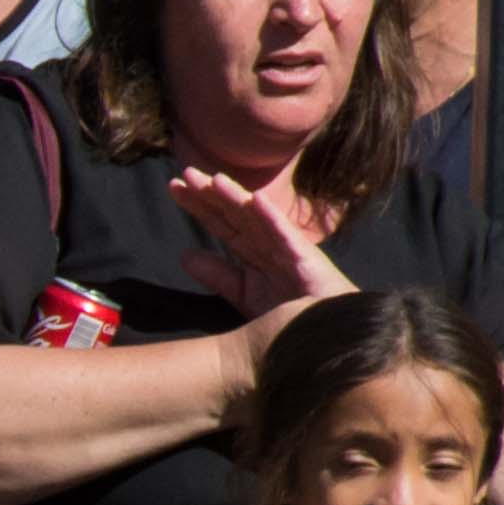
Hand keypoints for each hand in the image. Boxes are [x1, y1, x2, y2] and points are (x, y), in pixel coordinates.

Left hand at [171, 170, 354, 305]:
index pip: (222, 221)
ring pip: (258, 218)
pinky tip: (257, 201)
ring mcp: (289, 248)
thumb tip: (184, 255)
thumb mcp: (243, 294)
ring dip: (237, 197)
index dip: (199, 204)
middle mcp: (269, 243)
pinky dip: (272, 217)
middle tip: (185, 172)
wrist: (329, 332)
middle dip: (211, 193)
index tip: (175, 187)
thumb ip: (217, 275)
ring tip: (214, 180)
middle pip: (236, 213)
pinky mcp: (307, 260)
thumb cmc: (290, 312)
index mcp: (254, 250)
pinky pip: (287, 236)